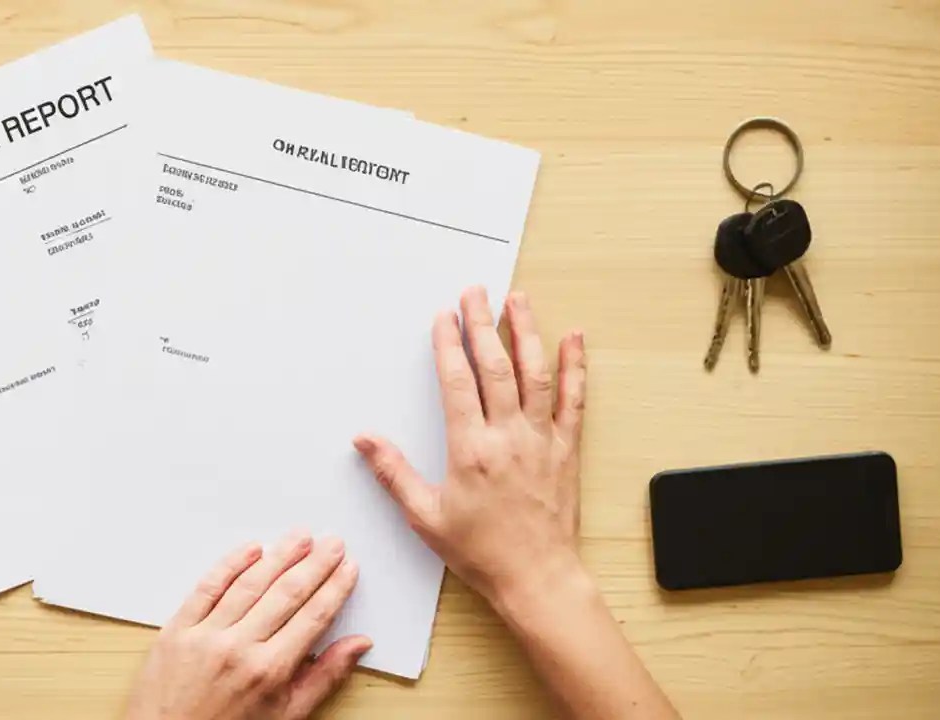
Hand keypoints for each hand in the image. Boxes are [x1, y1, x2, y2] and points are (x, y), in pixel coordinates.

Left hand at [126, 533, 369, 719]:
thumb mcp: (286, 716)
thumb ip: (324, 677)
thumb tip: (358, 645)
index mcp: (269, 671)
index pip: (313, 617)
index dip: (334, 588)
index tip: (348, 568)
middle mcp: (238, 649)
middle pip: (287, 593)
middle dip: (315, 564)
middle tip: (333, 543)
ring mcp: (205, 636)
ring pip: (250, 584)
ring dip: (280, 555)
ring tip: (300, 537)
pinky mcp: (177, 630)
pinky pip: (207, 588)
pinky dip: (230, 564)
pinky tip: (251, 549)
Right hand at [354, 287, 586, 607]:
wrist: (537, 578)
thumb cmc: (482, 551)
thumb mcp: (425, 516)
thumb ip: (394, 472)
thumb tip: (364, 440)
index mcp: (471, 449)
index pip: (458, 382)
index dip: (448, 344)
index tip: (443, 317)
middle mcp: (508, 437)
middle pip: (494, 366)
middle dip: (482, 324)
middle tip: (475, 291)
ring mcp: (542, 439)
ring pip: (534, 373)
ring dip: (526, 331)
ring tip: (518, 299)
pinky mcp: (567, 449)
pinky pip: (573, 399)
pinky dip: (574, 366)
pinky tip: (573, 338)